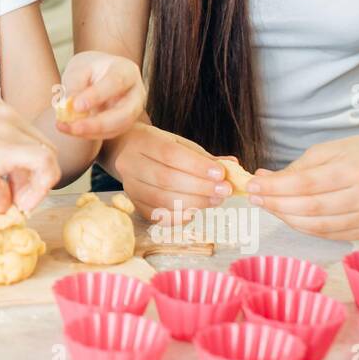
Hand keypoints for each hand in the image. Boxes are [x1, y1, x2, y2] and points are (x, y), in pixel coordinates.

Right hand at [0, 101, 59, 213]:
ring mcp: (9, 128)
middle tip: (18, 202)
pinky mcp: (7, 145)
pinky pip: (45, 164)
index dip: (28, 171)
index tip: (15, 192)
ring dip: (38, 187)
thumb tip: (3, 203)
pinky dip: (40, 187)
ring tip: (18, 205)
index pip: (29, 141)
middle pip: (42, 149)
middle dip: (35, 180)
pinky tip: (20, 204)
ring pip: (47, 156)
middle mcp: (8, 116)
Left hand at [54, 51, 145, 140]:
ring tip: (66, 128)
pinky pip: (108, 134)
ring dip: (90, 132)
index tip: (76, 105)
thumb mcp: (79, 69)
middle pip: (125, 113)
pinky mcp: (123, 124)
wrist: (98, 76)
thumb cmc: (90, 69)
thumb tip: (68, 105)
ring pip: (117, 128)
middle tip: (74, 126)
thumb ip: (74, 84)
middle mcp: (136, 93)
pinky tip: (70, 129)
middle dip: (98, 123)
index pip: (115, 82)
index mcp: (127, 71)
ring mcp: (133, 111)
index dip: (97, 95)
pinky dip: (88, 134)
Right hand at [110, 124, 230, 223]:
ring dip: (193, 202)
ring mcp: (129, 186)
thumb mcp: (178, 143)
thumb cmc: (158, 146)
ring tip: (215, 200)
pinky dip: (177, 217)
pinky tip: (195, 213)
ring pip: (161, 199)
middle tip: (224, 190)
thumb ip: (203, 157)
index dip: (196, 166)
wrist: (126, 151)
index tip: (221, 174)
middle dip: (199, 187)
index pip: (170, 154)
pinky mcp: (133, 204)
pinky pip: (156, 215)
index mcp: (143, 142)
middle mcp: (130, 163)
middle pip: (166, 179)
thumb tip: (233, 166)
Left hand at [246, 135, 358, 239]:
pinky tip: (289, 215)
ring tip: (268, 206)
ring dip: (286, 218)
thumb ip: (295, 168)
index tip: (252, 185)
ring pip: (316, 226)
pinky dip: (304, 227)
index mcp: (356, 170)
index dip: (275, 187)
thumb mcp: (327, 150)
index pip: (306, 183)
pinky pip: (327, 234)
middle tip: (255, 198)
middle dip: (276, 204)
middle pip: (309, 208)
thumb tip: (262, 179)